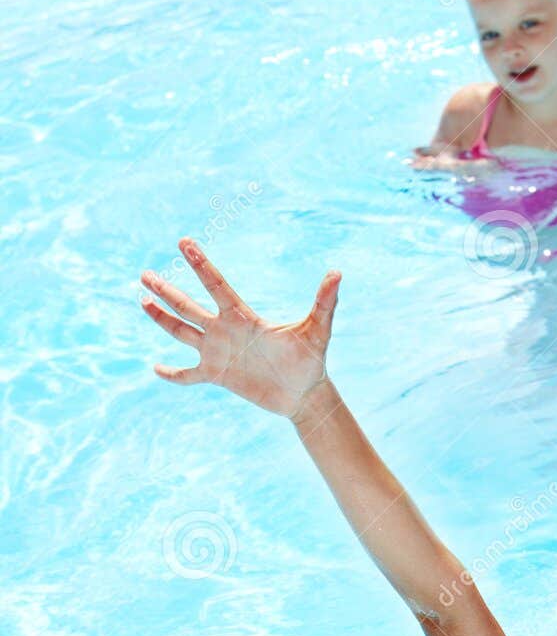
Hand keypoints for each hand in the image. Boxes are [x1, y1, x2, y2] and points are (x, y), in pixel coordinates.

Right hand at [140, 239, 340, 419]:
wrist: (304, 393)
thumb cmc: (311, 360)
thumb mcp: (317, 331)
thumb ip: (324, 302)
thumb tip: (338, 274)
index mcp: (243, 317)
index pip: (216, 285)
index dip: (201, 265)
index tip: (184, 241)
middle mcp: (225, 331)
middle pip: (189, 306)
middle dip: (167, 291)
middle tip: (144, 274)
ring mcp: (218, 353)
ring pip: (182, 332)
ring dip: (161, 318)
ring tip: (141, 300)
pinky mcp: (218, 376)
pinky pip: (188, 376)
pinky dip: (173, 374)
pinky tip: (156, 368)